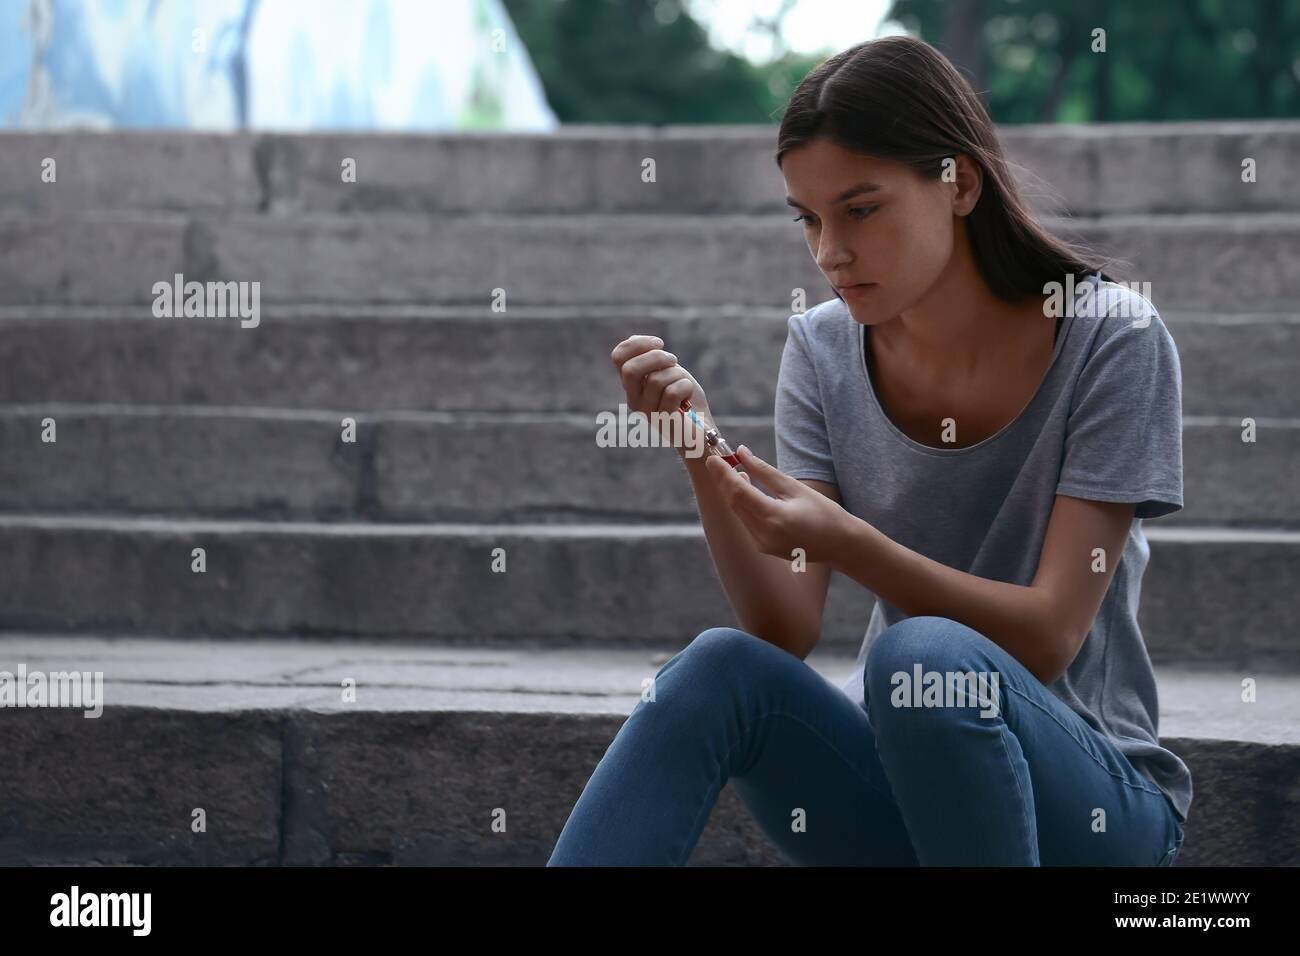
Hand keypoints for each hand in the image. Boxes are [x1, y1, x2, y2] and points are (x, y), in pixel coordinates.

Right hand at [609, 334, 709, 452]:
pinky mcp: (664, 420)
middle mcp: (634, 399)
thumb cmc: (686, 398)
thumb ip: (652, 359)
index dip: (637, 343)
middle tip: (673, 360)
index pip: (618, 357)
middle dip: (656, 357)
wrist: (702, 429)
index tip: (659, 343)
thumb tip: (634, 339)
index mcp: (632, 385)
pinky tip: (688, 396)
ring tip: (684, 383)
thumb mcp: (668, 371)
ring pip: (656, 380)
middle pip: (630, 369)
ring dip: (677, 375)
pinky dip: (686, 387)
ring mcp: (648, 412)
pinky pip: (672, 392)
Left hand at [706, 445, 855, 566]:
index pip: (738, 491)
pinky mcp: (764, 547)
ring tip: (733, 471)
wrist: (840, 545)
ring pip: (738, 513)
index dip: (723, 473)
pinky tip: (747, 491)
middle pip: (733, 503)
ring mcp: (762, 544)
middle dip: (723, 481)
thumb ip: (764, 470)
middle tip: (717, 461)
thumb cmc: (823, 512)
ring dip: (732, 492)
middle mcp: (764, 534)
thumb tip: (741, 452)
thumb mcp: (794, 487)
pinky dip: (742, 505)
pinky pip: (746, 522)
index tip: (713, 458)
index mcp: (774, 517)